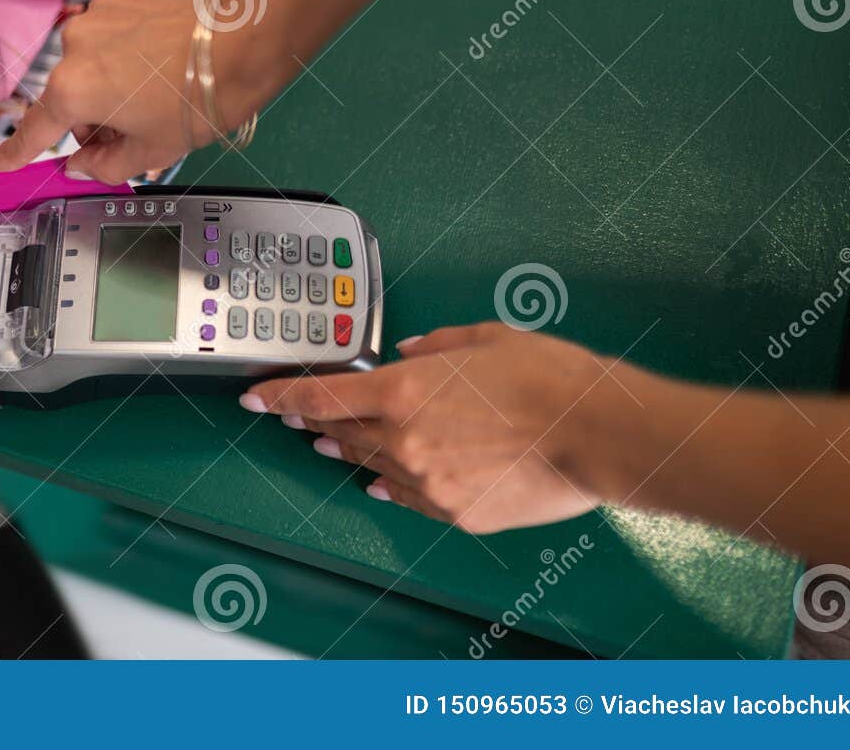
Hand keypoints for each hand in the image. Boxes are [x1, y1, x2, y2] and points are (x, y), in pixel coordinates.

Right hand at [0, 0, 288, 182]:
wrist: (246, 40)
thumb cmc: (199, 100)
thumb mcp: (152, 152)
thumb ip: (105, 166)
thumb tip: (84, 164)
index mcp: (73, 91)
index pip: (36, 130)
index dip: (17, 152)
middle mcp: (76, 46)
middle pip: (71, 96)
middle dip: (94, 117)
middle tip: (137, 129)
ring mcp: (101, 13)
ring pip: (95, 61)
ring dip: (114, 78)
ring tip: (161, 87)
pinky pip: (118, 32)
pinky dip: (132, 49)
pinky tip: (166, 57)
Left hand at [242, 323, 641, 532]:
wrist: (597, 434)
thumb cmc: (549, 379)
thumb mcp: (484, 338)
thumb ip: (435, 347)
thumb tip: (409, 354)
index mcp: (403, 390)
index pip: (317, 397)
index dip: (277, 397)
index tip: (253, 397)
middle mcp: (404, 439)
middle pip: (340, 433)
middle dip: (315, 423)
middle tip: (297, 415)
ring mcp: (428, 482)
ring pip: (370, 466)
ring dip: (350, 451)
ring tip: (334, 442)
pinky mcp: (456, 512)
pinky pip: (407, 498)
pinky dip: (389, 484)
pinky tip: (381, 481)